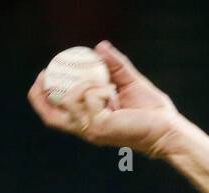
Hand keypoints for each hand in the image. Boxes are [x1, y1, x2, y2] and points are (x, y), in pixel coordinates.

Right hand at [27, 40, 182, 157]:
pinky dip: (100, 89)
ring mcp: (91, 130)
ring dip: (84, 84)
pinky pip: (89, 97)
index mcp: (88, 122)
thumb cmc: (152, 112)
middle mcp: (86, 130)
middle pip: (49, 117)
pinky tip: (115, 94)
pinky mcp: (99, 127)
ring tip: (107, 86)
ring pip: (70, 99)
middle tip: (45, 73)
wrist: (168, 128)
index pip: (55, 115)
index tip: (44, 74)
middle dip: (40, 94)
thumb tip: (99, 46)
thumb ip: (115, 66)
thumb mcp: (129, 83)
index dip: (42, 96)